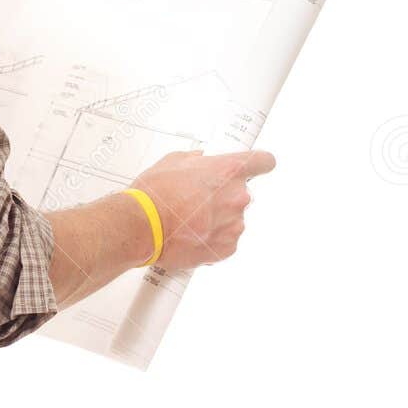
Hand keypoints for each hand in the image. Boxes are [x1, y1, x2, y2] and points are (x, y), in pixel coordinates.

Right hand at [129, 148, 276, 270]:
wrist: (142, 227)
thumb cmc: (154, 195)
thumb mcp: (172, 161)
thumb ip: (194, 158)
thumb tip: (199, 159)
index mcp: (229, 170)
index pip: (264, 161)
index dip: (260, 163)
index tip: (258, 166)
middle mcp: (238, 197)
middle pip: (241, 193)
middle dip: (223, 197)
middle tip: (197, 201)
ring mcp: (234, 224)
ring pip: (233, 219)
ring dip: (217, 219)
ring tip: (190, 221)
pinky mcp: (227, 248)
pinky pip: (226, 240)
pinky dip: (212, 239)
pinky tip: (192, 235)